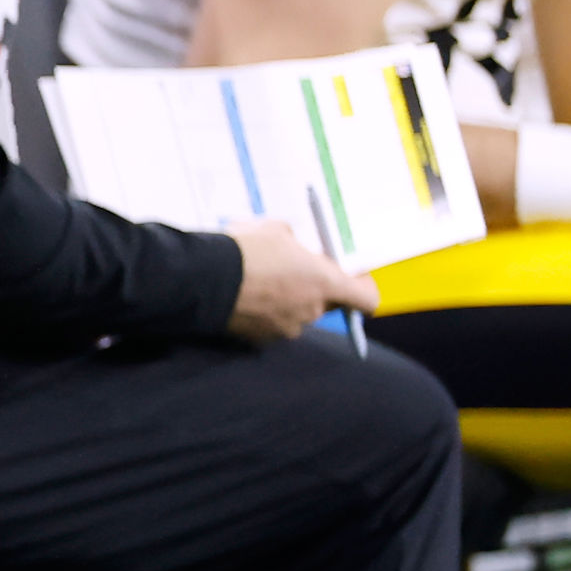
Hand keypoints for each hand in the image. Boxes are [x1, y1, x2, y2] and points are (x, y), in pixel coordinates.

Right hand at [225, 218, 375, 342]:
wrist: (203, 278)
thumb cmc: (246, 249)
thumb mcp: (278, 231)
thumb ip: (299, 244)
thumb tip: (297, 248)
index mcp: (326, 283)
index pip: (367, 299)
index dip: (362, 288)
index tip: (351, 276)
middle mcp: (313, 311)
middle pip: (328, 303)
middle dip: (315, 288)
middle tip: (293, 270)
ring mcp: (288, 328)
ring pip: (299, 313)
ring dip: (287, 300)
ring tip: (260, 282)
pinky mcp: (262, 339)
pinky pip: (273, 323)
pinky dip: (265, 313)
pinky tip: (245, 296)